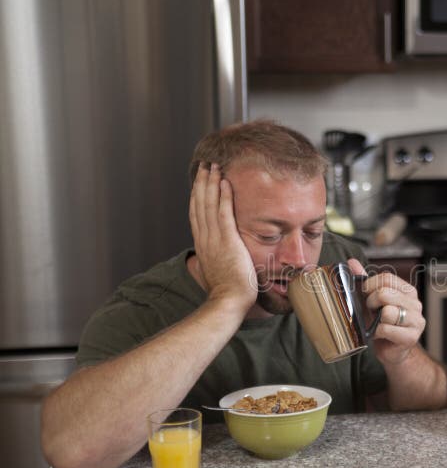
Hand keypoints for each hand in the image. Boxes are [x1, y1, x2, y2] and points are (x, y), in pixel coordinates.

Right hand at [189, 163, 255, 313]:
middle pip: (200, 205)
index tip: (200, 182)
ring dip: (211, 183)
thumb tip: (203, 262)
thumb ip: (209, 264)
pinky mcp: (227, 240)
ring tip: (214, 166)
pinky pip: (224, 213)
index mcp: (203, 246)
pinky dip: (223, 196)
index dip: (198, 197)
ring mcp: (214, 239)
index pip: (197, 215)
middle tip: (204, 166)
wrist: (228, 302)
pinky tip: (225, 182)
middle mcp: (205, 239)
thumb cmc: (226, 293)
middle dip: (202, 184)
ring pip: (209, 205)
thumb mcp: (214, 274)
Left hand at [348, 258, 423, 364]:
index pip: (387, 278)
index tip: (365, 294)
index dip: (370, 285)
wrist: (392, 351)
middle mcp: (415, 304)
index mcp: (407, 291)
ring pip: (387, 312)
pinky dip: (377, 332)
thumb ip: (366, 281)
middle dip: (371, 303)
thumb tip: (352, 262)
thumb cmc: (384, 324)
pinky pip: (386, 329)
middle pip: (385, 293)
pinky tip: (379, 334)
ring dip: (375, 320)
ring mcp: (416, 321)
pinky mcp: (411, 337)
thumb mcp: (374, 301)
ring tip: (376, 323)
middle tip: (370, 311)